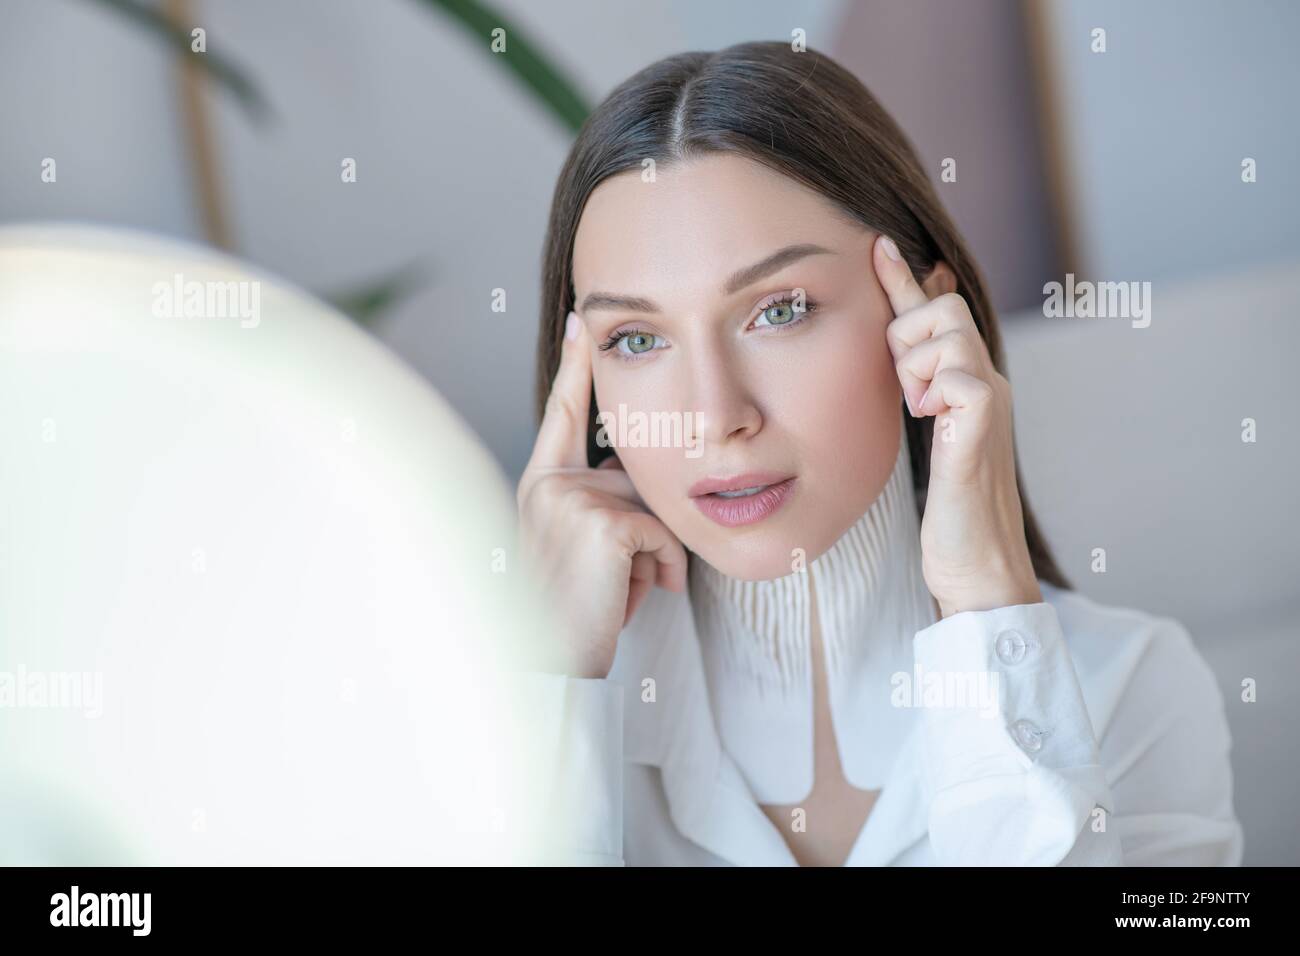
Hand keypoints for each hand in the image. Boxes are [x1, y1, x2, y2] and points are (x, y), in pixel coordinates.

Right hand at [516, 312, 688, 677]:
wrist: (548, 665)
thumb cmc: (572, 613)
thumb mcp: (579, 548)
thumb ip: (601, 505)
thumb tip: (646, 488)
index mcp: (539, 485)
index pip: (562, 414)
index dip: (574, 367)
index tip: (581, 321)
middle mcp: (549, 484)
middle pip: (636, 481)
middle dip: (644, 536)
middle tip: (609, 586)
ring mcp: (573, 499)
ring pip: (655, 510)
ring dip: (652, 560)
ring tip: (614, 594)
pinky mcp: (603, 523)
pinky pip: (664, 536)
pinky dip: (662, 572)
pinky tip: (629, 598)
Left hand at [873, 235, 1041, 617]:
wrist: (975, 565)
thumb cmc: (948, 512)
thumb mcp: (924, 442)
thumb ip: (917, 398)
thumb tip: (897, 362)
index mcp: (967, 383)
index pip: (936, 314)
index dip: (905, 280)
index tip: (878, 245)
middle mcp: (986, 381)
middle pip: (944, 307)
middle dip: (909, 334)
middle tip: (907, 392)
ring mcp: (990, 399)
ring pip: (946, 335)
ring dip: (917, 371)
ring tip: (922, 416)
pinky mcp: (985, 423)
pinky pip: (957, 376)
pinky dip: (935, 395)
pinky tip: (935, 427)